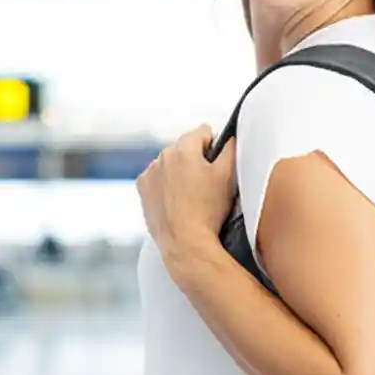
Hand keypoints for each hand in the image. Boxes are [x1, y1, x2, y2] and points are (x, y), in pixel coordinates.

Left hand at [136, 124, 236, 259]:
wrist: (185, 242)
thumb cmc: (208, 211)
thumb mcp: (228, 176)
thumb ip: (231, 149)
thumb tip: (230, 138)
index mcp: (184, 149)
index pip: (203, 132)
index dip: (214, 145)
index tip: (217, 162)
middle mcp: (162, 156)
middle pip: (184, 147)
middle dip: (195, 159)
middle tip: (207, 183)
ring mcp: (150, 173)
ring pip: (169, 163)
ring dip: (179, 171)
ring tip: (191, 195)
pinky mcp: (143, 189)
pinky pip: (156, 178)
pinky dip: (165, 184)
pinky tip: (176, 200)